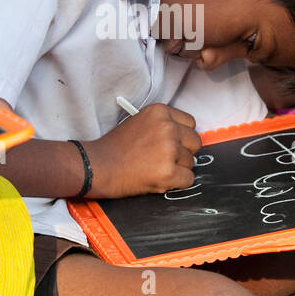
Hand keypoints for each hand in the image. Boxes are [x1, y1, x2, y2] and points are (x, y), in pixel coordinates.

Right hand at [85, 103, 201, 196]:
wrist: (99, 166)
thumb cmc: (115, 147)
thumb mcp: (139, 122)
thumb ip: (163, 125)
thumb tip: (185, 139)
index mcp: (160, 112)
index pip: (190, 123)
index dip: (182, 136)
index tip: (173, 143)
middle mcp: (167, 128)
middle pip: (195, 142)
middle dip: (184, 152)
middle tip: (165, 158)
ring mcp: (169, 150)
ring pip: (191, 163)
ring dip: (178, 169)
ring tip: (155, 168)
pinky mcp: (168, 172)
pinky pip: (188, 179)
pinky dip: (177, 183)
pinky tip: (160, 179)